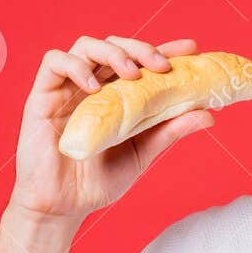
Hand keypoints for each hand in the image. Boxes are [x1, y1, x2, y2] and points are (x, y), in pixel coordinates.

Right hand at [9, 36, 213, 220]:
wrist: (62, 207)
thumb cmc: (98, 181)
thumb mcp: (142, 154)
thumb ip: (170, 131)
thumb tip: (210, 114)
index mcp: (116, 95)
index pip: (141, 61)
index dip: (165, 49)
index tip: (191, 48)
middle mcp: (92, 85)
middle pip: (115, 45)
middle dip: (141, 48)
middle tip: (162, 65)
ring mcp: (67, 88)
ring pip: (86, 46)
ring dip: (113, 52)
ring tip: (131, 74)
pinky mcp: (42, 95)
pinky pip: (54, 62)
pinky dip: (76, 66)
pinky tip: (94, 85)